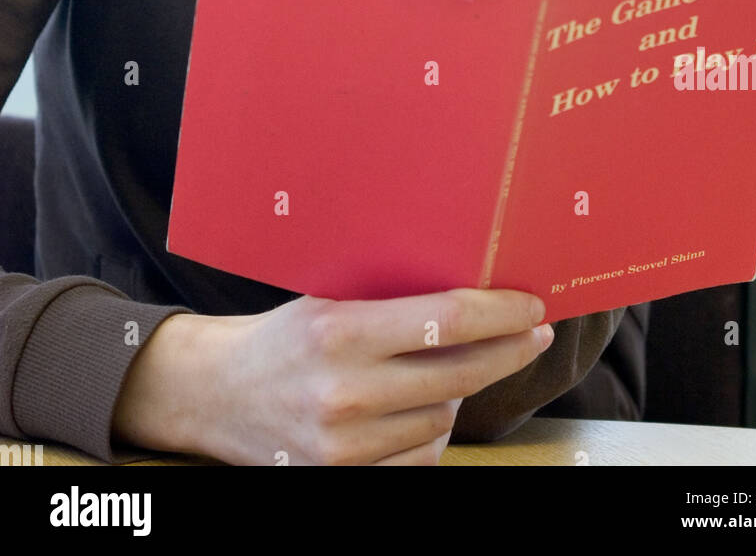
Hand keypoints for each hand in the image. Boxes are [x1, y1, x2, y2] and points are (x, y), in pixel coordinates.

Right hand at [189, 288, 553, 465]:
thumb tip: (476, 282)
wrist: (218, 395)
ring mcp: (344, 444)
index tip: (532, 306)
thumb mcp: (329, 298)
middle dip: (507, 350)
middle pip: (459, 374)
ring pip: (444, 416)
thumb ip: (391, 295)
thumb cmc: (285, 336)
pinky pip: (421, 454)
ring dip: (458, 391)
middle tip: (532, 333)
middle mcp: (343, 391)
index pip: (444, 321)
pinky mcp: (343, 478)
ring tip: (444, 366)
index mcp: (339, 331)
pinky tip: (416, 406)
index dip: (500, 314)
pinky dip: (430, 429)